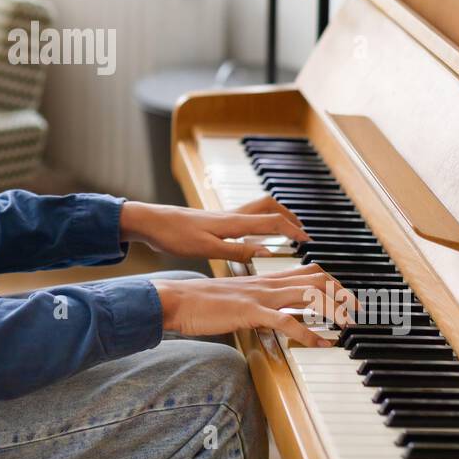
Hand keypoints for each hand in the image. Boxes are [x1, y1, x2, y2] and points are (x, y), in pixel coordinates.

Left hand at [118, 194, 308, 262]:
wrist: (150, 222)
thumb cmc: (174, 236)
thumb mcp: (207, 249)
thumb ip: (238, 251)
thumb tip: (268, 252)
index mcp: (233, 223)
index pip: (273, 222)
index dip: (294, 230)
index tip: (309, 241)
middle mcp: (231, 216)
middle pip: (269, 207)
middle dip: (290, 216)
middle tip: (303, 232)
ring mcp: (223, 216)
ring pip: (258, 209)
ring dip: (276, 216)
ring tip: (287, 230)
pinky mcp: (214, 220)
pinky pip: (246, 216)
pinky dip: (259, 222)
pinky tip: (256, 235)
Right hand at [150, 264, 357, 346]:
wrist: (177, 299)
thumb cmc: (200, 302)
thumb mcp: (234, 300)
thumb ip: (256, 305)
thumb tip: (271, 318)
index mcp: (263, 278)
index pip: (307, 272)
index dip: (332, 282)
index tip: (346, 297)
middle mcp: (267, 282)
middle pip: (316, 279)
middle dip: (342, 293)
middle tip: (358, 311)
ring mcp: (260, 295)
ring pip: (308, 295)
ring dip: (333, 310)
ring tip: (348, 325)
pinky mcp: (251, 311)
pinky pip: (288, 321)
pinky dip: (310, 333)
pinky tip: (322, 343)